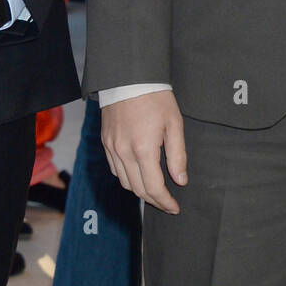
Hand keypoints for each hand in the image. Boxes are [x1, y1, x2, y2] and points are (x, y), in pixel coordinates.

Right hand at [101, 90, 187, 213]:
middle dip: (154, 200)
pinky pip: (114, 169)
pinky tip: (137, 174)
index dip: (165, 202)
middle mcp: (124, 152)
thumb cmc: (155, 98)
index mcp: (143, 149)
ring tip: (154, 190)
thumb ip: (178, 155)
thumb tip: (180, 180)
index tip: (174, 207)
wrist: (129, 77)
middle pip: (138, 189)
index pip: (153, 188)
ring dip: (139, 191)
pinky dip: (126, 177)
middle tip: (167, 203)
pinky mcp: (105, 142)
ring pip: (124, 182)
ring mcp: (112, 147)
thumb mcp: (174, 124)